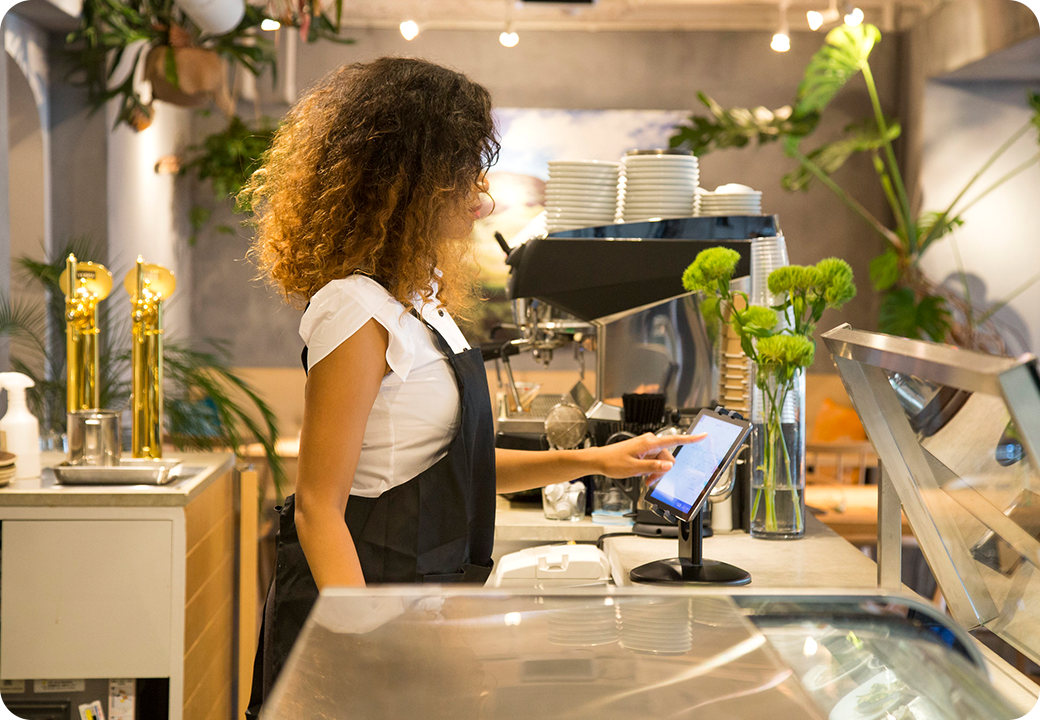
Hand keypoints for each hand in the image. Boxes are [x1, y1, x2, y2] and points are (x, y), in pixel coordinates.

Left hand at [593, 432, 707, 484]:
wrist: (600, 460)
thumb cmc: (613, 462)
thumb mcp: (634, 468)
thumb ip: (653, 467)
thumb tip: (669, 465)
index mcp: (649, 443)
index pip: (674, 440)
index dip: (691, 438)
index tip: (703, 435)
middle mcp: (649, 441)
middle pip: (667, 457)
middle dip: (662, 471)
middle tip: (649, 481)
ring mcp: (647, 445)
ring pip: (661, 461)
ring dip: (656, 472)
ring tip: (645, 479)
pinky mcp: (644, 450)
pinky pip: (654, 460)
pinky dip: (651, 469)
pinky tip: (644, 475)